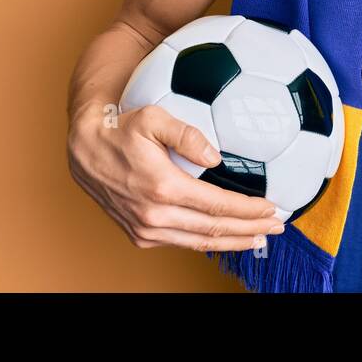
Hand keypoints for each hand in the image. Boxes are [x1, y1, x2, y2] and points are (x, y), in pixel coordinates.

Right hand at [67, 102, 284, 251]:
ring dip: (233, 241)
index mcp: (162, 187)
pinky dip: (207, 241)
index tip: (272, 208)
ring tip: (259, 237)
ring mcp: (145, 229)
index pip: (218, 206)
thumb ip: (188, 135)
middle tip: (277, 226)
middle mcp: (154, 215)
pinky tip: (224, 236)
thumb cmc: (121, 127)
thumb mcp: (154, 118)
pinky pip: (181, 241)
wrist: (84, 148)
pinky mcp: (138, 234)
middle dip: (250, 230)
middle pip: (214, 230)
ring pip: (199, 242)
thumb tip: (216, 156)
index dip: (249, 210)